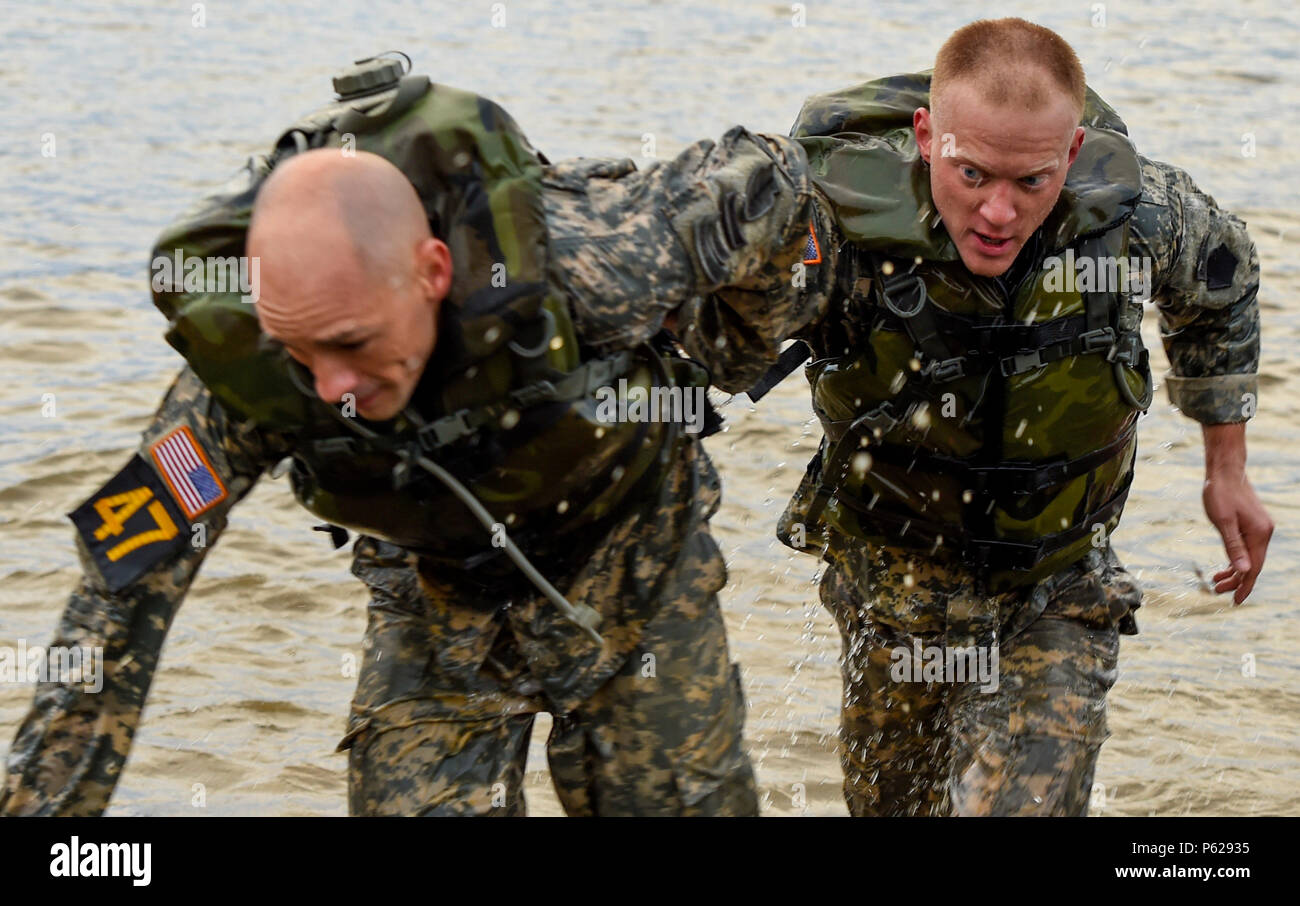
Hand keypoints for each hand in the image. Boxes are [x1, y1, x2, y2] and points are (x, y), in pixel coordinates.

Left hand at [1201, 422, 1272, 603]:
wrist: (1225, 471)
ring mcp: (1259, 529)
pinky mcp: (1252, 524)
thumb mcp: (1223, 522)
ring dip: (1234, 571)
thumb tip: (1244, 571)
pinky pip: (1246, 548)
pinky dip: (1235, 558)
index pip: (1254, 569)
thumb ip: (1233, 547)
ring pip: (1249, 558)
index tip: (1235, 601)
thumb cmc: (1220, 494)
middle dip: (1236, 581)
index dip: (1244, 586)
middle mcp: (1264, 533)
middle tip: (1216, 591)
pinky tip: (1224, 566)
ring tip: (1215, 581)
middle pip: (1252, 565)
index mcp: (1259, 535)